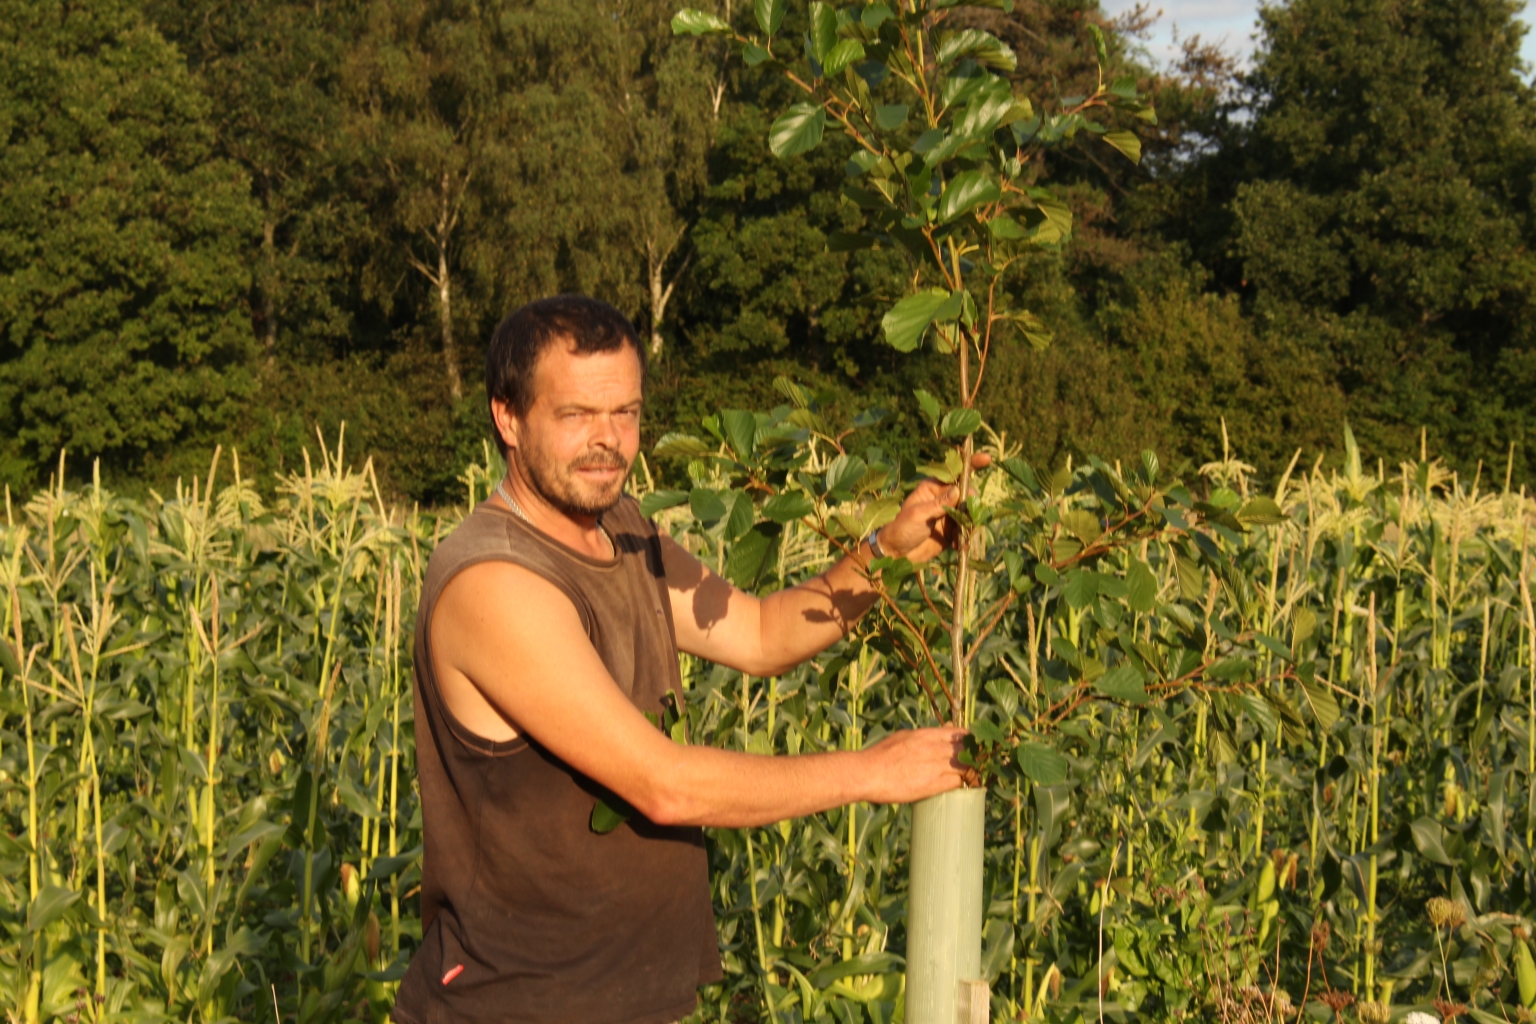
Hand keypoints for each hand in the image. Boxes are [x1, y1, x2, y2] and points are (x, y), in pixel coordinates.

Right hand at [857, 727, 968, 803]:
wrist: (868, 774)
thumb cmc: (879, 755)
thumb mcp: (902, 737)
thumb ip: (921, 736)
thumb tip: (936, 734)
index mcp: (925, 735)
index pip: (958, 734)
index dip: (968, 740)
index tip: (972, 745)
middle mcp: (933, 748)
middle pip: (965, 750)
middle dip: (972, 755)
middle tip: (974, 762)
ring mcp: (935, 766)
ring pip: (965, 766)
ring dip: (969, 770)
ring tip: (969, 775)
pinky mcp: (933, 785)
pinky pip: (956, 782)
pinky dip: (960, 782)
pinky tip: (958, 785)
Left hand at [875, 452, 990, 564]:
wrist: (897, 554)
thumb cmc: (902, 528)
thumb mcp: (919, 514)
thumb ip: (939, 504)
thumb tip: (959, 490)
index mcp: (933, 488)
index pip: (955, 473)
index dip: (971, 464)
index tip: (987, 458)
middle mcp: (944, 499)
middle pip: (967, 495)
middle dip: (971, 505)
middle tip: (967, 516)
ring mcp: (949, 515)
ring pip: (970, 514)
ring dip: (968, 524)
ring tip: (959, 535)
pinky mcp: (952, 531)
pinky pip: (966, 531)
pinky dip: (964, 538)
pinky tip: (956, 545)